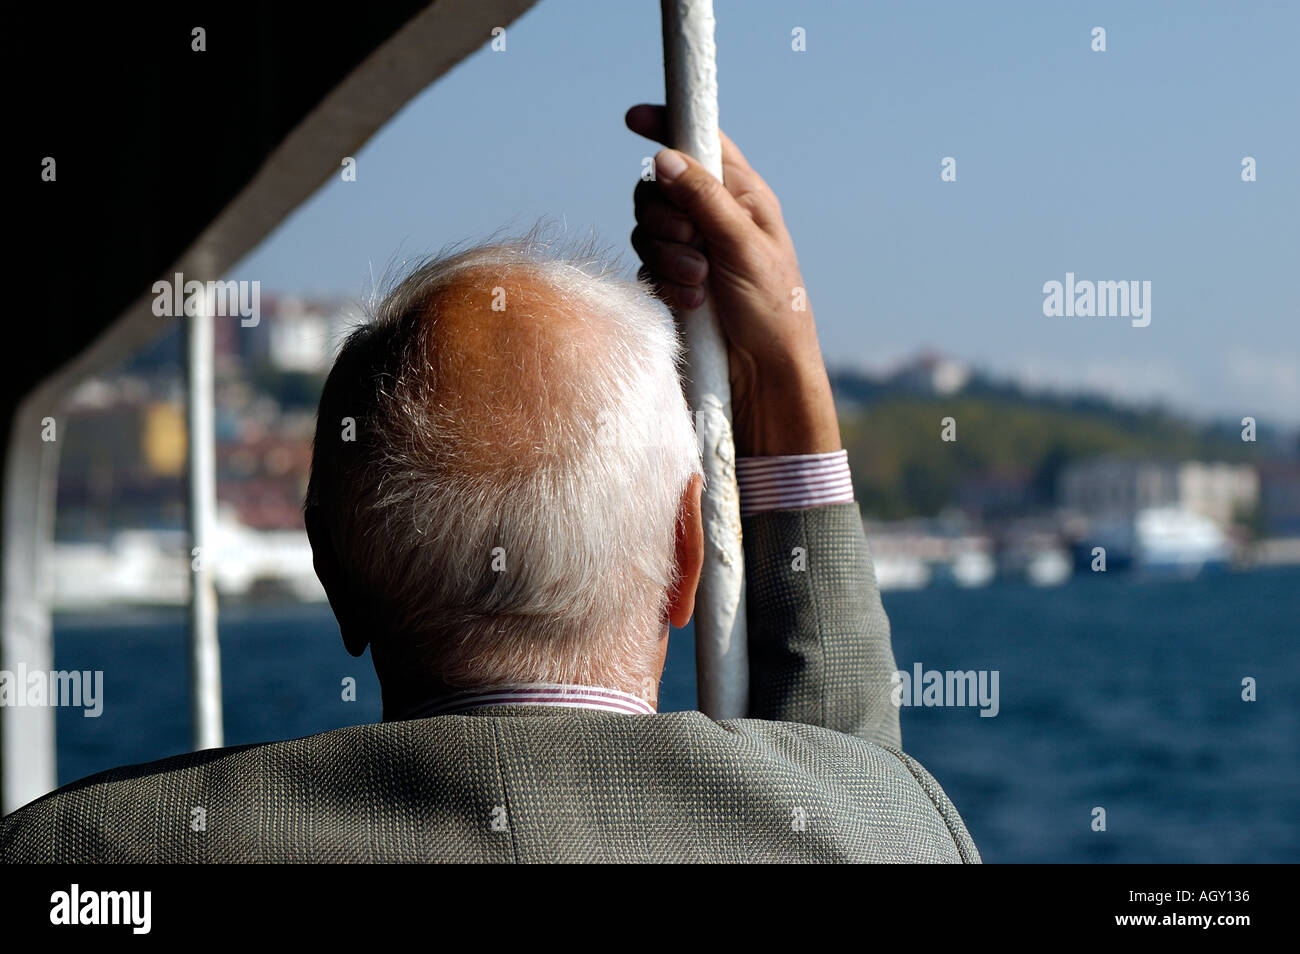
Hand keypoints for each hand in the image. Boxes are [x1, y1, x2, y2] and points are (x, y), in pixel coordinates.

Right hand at [626, 103, 840, 457]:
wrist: (763, 374)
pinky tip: (691, 303)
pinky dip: (664, 281)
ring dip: (667, 254)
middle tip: (694, 243)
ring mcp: (690, 250)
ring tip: (700, 283)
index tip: (634, 119)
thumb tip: (663, 156)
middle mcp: (712, 216)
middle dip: (666, 214)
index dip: (669, 125)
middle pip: (658, 186)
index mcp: (741, 194)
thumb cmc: (773, 307)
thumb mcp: (743, 245)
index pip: (701, 142)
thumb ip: (703, 198)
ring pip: (646, 227)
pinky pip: (646, 265)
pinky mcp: (672, 282)